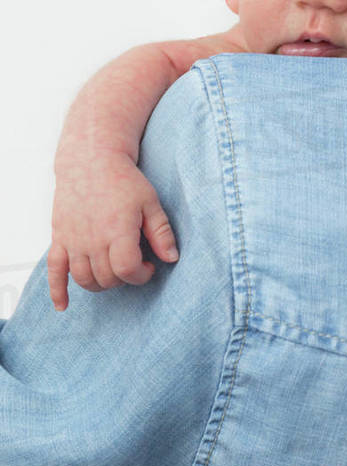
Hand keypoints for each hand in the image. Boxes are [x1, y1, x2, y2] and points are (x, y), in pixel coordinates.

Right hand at [47, 149, 178, 311]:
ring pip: (84, 279)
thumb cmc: (123, 180)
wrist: (90, 160)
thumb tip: (172, 258)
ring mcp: (73, 240)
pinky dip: (57, 291)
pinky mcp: (59, 238)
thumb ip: (161, 232)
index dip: (142, 275)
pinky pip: (54, 271)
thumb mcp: (150, 202)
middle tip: (133, 264)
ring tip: (113, 272)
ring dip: (101, 284)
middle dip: (124, 278)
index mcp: (117, 230)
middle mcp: (92, 239)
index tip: (149, 266)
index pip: (127, 270)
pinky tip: (63, 306)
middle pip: (107, 278)